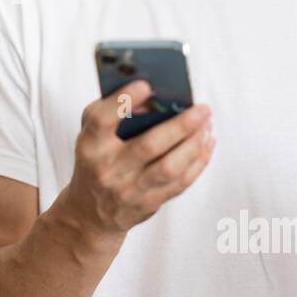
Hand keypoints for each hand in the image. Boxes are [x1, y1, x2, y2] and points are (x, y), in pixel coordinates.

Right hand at [60, 80, 214, 237]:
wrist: (91, 212)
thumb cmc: (96, 160)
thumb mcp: (91, 134)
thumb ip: (112, 111)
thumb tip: (153, 98)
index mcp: (89, 145)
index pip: (102, 120)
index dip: (123, 101)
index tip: (146, 85)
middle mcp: (107, 169)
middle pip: (149, 145)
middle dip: (181, 125)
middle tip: (202, 109)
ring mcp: (128, 190)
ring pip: (170, 168)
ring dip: (194, 144)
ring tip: (207, 125)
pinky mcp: (147, 204)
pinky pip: (179, 183)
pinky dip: (198, 161)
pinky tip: (205, 144)